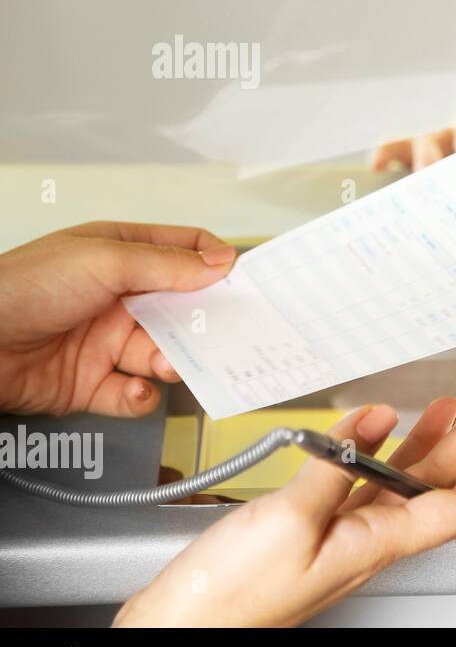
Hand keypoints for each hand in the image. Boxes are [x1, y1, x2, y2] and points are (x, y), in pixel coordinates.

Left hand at [0, 221, 235, 417]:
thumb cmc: (22, 288)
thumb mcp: (104, 262)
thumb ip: (167, 265)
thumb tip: (220, 263)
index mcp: (119, 254)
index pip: (182, 251)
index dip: (214, 263)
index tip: (242, 280)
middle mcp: (117, 296)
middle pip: (180, 309)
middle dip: (201, 323)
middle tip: (222, 333)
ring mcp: (106, 340)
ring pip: (163, 354)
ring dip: (171, 362)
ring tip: (164, 364)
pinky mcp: (92, 383)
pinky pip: (133, 392)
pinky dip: (139, 395)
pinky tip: (133, 388)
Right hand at [114, 391, 455, 626]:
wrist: (180, 628)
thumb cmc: (231, 597)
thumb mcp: (289, 521)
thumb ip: (335, 467)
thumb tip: (373, 422)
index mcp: (378, 543)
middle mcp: (369, 539)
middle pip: (439, 485)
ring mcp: (342, 534)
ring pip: (402, 481)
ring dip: (432, 441)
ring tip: (452, 406)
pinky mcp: (312, 529)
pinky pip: (360, 482)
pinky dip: (374, 448)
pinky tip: (374, 428)